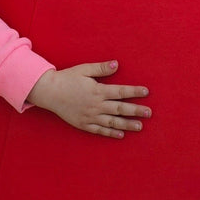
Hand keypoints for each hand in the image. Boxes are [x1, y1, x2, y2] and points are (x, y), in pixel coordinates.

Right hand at [27, 61, 150, 137]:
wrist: (50, 92)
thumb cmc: (68, 78)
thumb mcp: (84, 69)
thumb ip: (101, 68)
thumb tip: (116, 64)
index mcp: (98, 90)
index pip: (121, 91)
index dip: (134, 92)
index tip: (146, 92)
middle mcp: (96, 105)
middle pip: (120, 109)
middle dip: (136, 110)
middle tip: (149, 113)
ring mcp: (90, 116)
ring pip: (113, 122)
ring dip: (127, 124)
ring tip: (140, 126)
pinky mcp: (84, 124)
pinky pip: (100, 131)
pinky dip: (111, 134)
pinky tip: (121, 135)